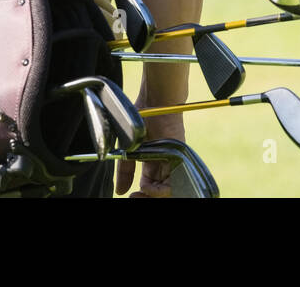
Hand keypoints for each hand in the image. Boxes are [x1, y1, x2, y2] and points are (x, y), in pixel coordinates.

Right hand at [115, 77, 185, 197]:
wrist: (154, 101)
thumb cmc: (140, 117)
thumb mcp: (127, 147)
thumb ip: (125, 170)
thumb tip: (120, 191)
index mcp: (152, 160)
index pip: (149, 185)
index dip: (141, 194)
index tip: (130, 196)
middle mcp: (164, 163)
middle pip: (159, 189)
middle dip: (146, 197)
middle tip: (135, 198)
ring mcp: (172, 160)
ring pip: (167, 188)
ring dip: (154, 195)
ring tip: (143, 193)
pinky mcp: (179, 157)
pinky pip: (175, 181)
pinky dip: (163, 190)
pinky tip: (151, 189)